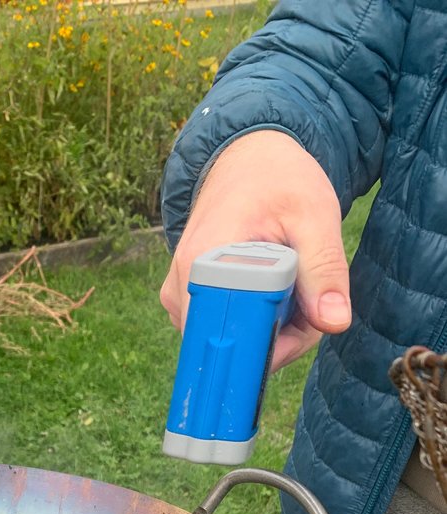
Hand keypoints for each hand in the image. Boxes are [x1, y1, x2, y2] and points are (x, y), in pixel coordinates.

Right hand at [160, 131, 351, 370]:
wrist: (247, 164)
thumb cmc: (278, 182)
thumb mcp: (314, 215)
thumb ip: (325, 269)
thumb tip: (334, 323)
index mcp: (203, 263)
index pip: (229, 336)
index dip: (271, 343)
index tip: (303, 324)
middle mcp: (182, 287)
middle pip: (234, 347)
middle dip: (282, 336)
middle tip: (310, 299)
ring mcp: (180, 298)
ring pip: (233, 344)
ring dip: (275, 331)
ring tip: (293, 286)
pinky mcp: (186, 303)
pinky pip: (227, 332)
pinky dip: (261, 323)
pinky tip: (276, 292)